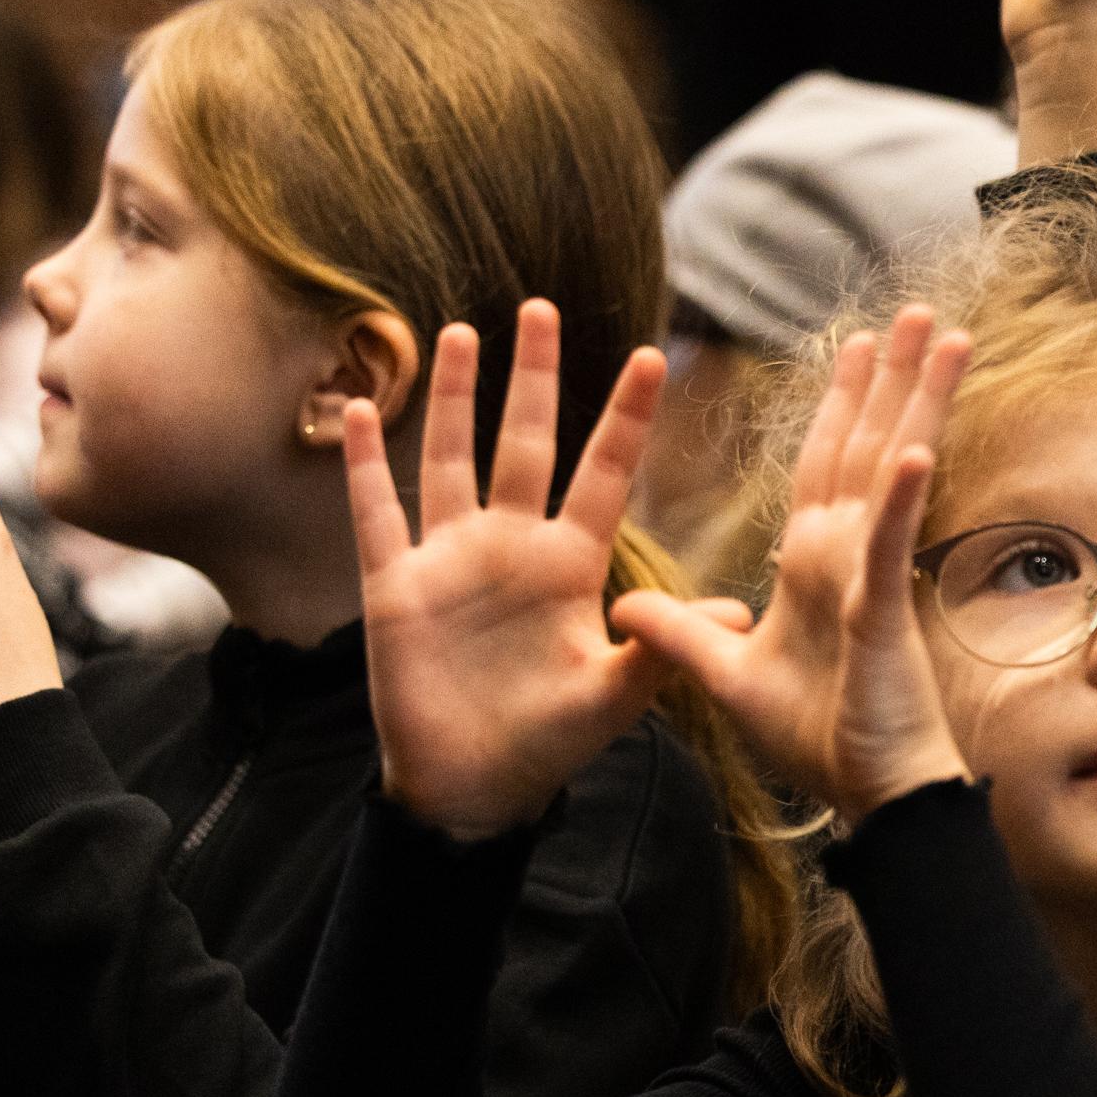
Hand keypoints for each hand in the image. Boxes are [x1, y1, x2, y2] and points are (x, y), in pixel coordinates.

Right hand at [339, 304, 682, 841]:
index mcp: (570, 565)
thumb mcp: (615, 698)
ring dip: (454, 399)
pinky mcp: (396, 586)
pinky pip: (376, 514)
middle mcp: (512, 546)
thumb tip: (740, 613)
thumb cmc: (548, 744)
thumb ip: (666, 650)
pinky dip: (363, 466)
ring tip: (461, 332)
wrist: (472, 789)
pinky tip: (356, 411)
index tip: (653, 356)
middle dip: (533, 377)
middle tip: (542, 307)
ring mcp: (451, 560)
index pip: (605, 473)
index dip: (626, 418)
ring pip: (451, 459)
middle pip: (524, 443)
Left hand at [616, 308, 971, 827]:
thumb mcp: (724, 675)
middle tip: (911, 312)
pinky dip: (899, 498)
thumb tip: (621, 607)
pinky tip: (913, 448)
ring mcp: (871, 576)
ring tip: (938, 337)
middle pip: (866, 445)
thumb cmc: (816, 738)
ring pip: (893, 470)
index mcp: (816, 562)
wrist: (867, 796)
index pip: (824, 464)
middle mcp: (849, 554)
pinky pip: (888, 545)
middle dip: (889, 377)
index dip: (839, 404)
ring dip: (914, 403)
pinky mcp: (881, 612)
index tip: (854, 348)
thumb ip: (677, 634)